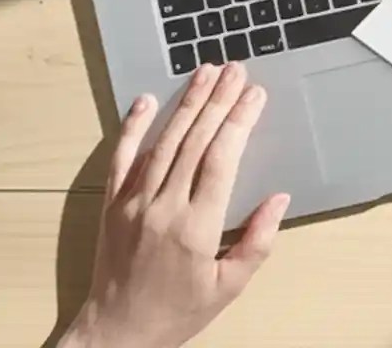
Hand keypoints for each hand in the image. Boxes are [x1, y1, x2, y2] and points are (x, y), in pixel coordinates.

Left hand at [60, 63, 288, 347]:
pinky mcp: (112, 204)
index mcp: (197, 227)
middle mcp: (163, 207)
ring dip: (186, 103)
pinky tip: (145, 100)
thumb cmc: (178, 312)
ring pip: (163, 141)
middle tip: (237, 69)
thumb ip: (257, 242)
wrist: (117, 332)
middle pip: (195, 141)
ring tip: (206, 73)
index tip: (255, 95)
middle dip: (219, 100)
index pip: (222, 159)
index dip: (239, 122)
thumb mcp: (230, 287)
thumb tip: (278, 199)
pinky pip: (123, 157)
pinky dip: (133, 126)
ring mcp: (133, 202)